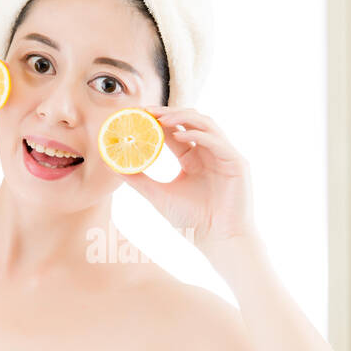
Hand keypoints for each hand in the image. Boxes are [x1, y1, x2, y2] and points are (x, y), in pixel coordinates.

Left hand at [119, 106, 257, 254]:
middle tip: (146, 111)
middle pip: (190, 120)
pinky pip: (217, 141)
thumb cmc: (193, 221)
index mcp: (193, 157)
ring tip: (160, 119)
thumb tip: (113, 166)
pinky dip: (199, 135)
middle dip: (168, 112)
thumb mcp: (160, 195)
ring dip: (183, 117)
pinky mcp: (237, 162)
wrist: (218, 239)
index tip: (136, 114)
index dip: (157, 119)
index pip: (174, 130)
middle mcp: (208, 152)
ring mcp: (224, 155)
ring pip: (205, 123)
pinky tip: (180, 137)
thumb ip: (139, 180)